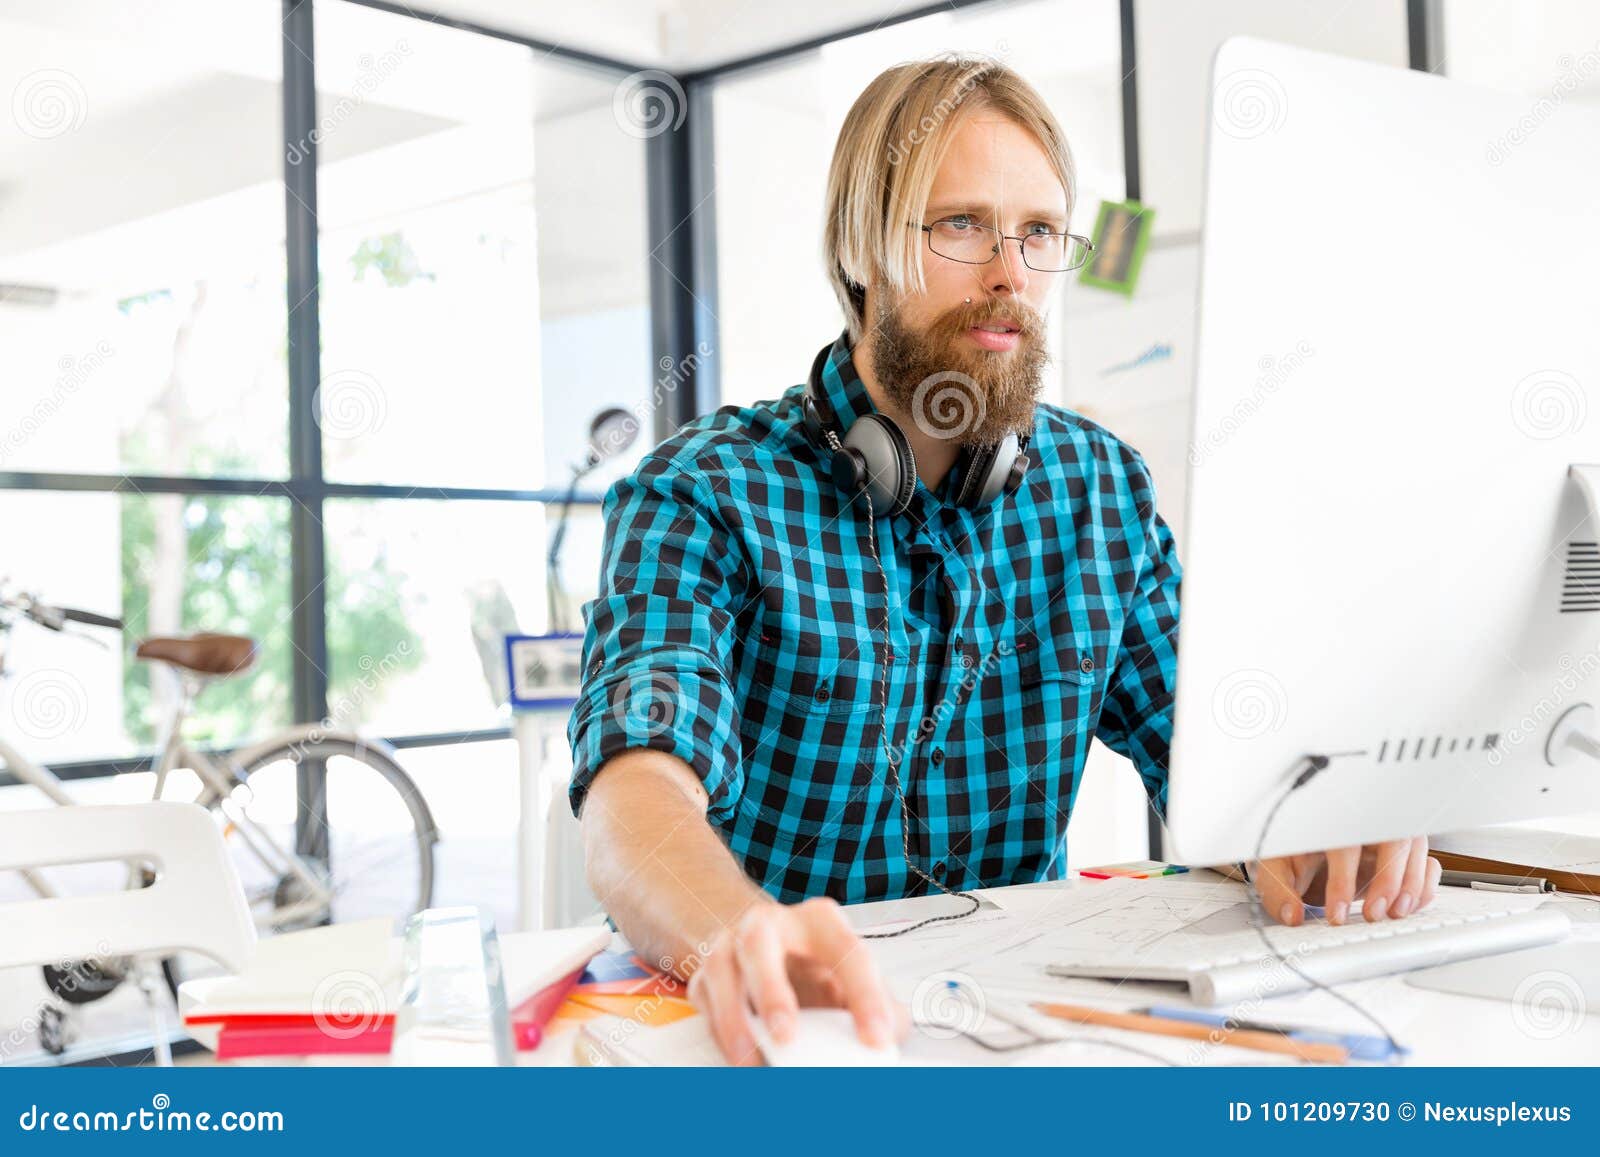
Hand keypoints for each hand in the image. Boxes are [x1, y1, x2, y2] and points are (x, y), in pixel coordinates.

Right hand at [686, 896, 899, 1064]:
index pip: (847, 951)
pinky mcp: (705, 975)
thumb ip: (880, 1005)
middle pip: (761, 943)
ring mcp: (730, 945)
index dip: (865, 997)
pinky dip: (718, 1034)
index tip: (876, 1039)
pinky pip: (705, 1001)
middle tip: (786, 1037)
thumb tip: (890, 1039)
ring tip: (752, 1060)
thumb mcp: (853, 977)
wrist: (765, 950)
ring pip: (721, 969)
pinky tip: (738, 1059)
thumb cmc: (814, 966)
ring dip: (734, 1019)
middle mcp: (770, 924)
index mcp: (820, 922)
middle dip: (771, 991)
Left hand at [1250, 836, 1441, 926]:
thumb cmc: (1289, 851)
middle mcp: (1361, 820)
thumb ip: (1278, 892)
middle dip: (1387, 880)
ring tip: (1395, 913)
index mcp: (1327, 818)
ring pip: (1414, 847)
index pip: (1342, 843)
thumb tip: (1291, 915)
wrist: (1302, 847)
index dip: (1342, 880)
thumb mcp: (1274, 868)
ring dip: (1411, 884)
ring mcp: (1384, 832)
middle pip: (1390, 839)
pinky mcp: (1400, 850)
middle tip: (1374, 915)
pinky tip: (1409, 906)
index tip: (1336, 913)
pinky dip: (1424, 884)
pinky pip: (1426, 861)